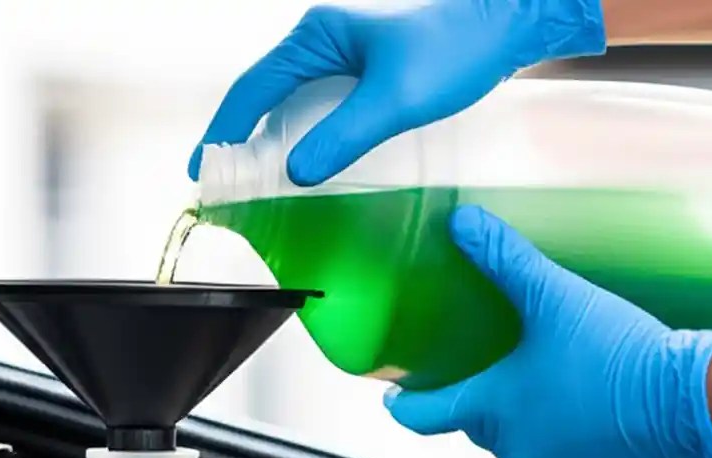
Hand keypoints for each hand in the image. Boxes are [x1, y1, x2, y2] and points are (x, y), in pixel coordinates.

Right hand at [188, 0, 605, 185]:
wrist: (509, 22)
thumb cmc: (456, 48)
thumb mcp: (395, 99)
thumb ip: (343, 137)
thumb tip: (296, 174)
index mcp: (317, 37)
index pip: (252, 88)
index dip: (224, 130)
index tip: (202, 168)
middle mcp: (322, 40)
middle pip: (265, 93)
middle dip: (241, 137)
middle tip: (225, 182)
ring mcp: (344, 52)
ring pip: (291, 100)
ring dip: (272, 137)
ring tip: (257, 178)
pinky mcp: (367, 67)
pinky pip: (319, 103)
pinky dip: (304, 132)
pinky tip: (309, 160)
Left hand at [384, 207, 711, 457]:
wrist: (697, 401)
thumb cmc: (622, 356)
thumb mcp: (553, 297)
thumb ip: (504, 260)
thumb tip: (465, 225)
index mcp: (493, 410)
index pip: (426, 416)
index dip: (406, 406)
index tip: (394, 401)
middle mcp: (518, 449)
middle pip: (481, 424)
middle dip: (486, 397)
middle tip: (500, 367)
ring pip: (528, 443)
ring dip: (535, 418)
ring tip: (559, 382)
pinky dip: (576, 440)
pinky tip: (596, 409)